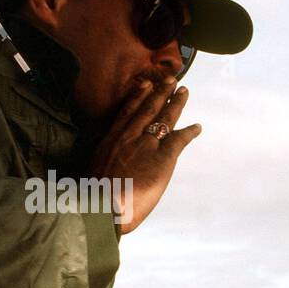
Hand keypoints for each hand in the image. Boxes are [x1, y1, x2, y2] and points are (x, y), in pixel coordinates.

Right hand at [88, 75, 199, 235]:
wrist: (102, 207)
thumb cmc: (93, 199)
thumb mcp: (91, 174)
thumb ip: (102, 166)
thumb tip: (106, 171)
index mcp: (110, 141)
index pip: (126, 113)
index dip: (137, 97)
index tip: (144, 84)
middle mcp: (129, 138)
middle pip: (147, 109)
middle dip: (160, 93)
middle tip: (170, 80)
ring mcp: (146, 146)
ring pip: (164, 118)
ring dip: (176, 103)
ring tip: (184, 92)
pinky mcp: (162, 159)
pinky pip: (178, 140)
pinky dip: (189, 132)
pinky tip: (197, 127)